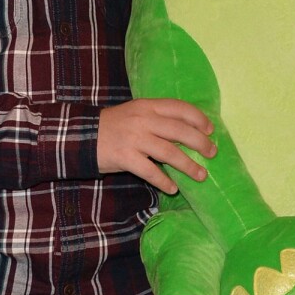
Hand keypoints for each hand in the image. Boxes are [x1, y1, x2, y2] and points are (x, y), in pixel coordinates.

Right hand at [97, 98, 215, 192]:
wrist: (82, 136)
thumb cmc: (114, 126)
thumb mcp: (136, 114)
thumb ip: (157, 119)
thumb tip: (188, 132)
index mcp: (147, 106)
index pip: (179, 108)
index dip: (198, 118)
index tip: (210, 130)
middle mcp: (143, 120)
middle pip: (180, 131)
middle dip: (200, 143)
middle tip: (212, 153)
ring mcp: (134, 139)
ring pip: (169, 153)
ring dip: (188, 166)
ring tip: (201, 175)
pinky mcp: (125, 158)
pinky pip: (150, 172)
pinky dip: (164, 181)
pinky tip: (173, 188)